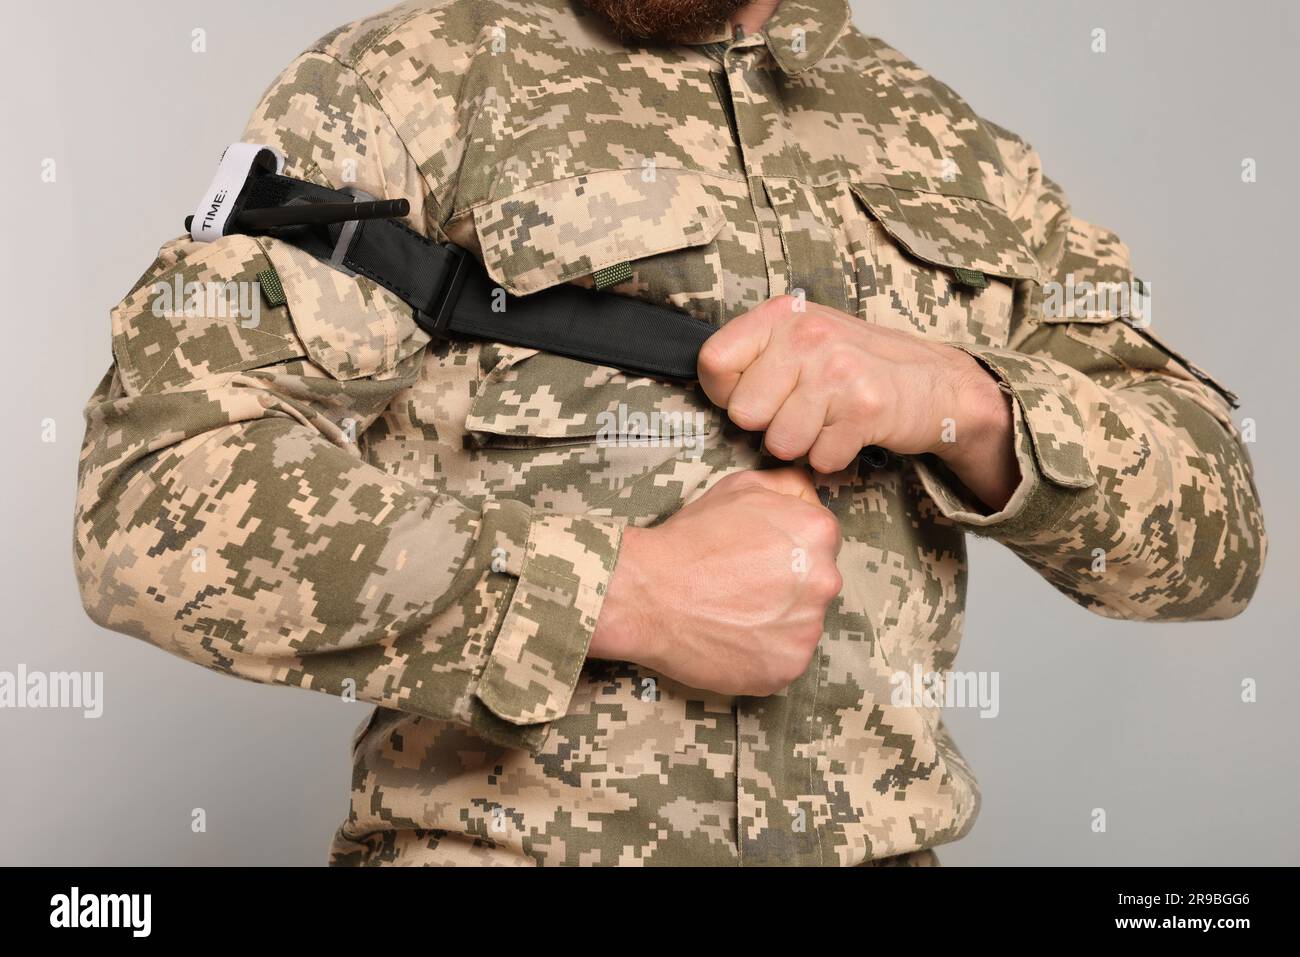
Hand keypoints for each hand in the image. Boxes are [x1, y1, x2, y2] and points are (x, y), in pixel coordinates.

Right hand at [589, 468, 841, 695]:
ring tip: (733, 613)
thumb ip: (787, 487)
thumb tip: (808, 495)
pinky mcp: (788, 666)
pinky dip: (762, 653)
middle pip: (815, 585)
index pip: (821, 544)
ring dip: (775, 621)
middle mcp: (824, 581)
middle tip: (742, 586)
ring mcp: (808, 628)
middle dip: (786, 586)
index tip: (758, 558)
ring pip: (801, 624)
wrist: (648, 592)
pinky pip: (784, 658)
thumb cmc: (690, 539)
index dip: (787, 550)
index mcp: (818, 533)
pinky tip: (732, 638)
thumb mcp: (741, 486)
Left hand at [696, 296, 1019, 509]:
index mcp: (781, 315)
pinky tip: (852, 433)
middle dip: (771, 426)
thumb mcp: (801, 342)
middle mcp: (807, 334)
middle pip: (744, 414)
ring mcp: (837, 368)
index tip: (759, 395)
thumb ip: (754, 357)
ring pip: (781, 443)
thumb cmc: (857, 367)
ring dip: (805, 446)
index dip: (727, 394)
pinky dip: (835, 458)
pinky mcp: (865, 406)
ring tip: (831, 421)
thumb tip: (710, 389)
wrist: (937, 383)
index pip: (712, 363)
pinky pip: (820, 458)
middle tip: (806, 411)